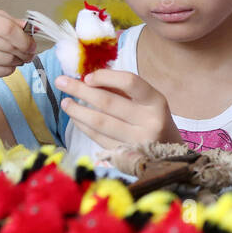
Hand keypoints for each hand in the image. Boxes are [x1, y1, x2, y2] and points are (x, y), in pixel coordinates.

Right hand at [0, 6, 35, 84]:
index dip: (24, 38)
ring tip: (17, 59)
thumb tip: (31, 28)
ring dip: (17, 61)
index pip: (6, 27)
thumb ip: (9, 22)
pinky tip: (5, 65)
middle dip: (24, 51)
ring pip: (6, 59)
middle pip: (8, 45)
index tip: (32, 44)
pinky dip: (8, 69)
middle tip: (28, 54)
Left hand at [54, 69, 183, 149]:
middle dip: (80, 90)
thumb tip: (88, 80)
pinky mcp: (127, 155)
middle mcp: (150, 121)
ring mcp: (138, 141)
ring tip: (65, 102)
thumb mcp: (147, 102)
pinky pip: (99, 138)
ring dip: (78, 111)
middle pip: (109, 102)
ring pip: (100, 123)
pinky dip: (84, 127)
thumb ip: (122, 90)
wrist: (170, 154)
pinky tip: (76, 119)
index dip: (105, 77)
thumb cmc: (153, 120)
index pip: (130, 82)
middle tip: (61, 82)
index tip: (87, 77)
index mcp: (157, 101)